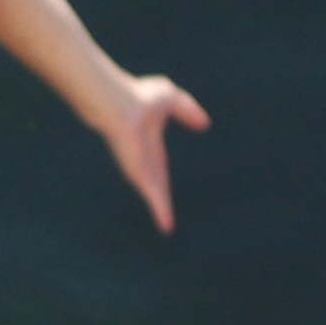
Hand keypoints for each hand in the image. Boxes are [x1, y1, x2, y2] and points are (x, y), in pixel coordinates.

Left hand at [105, 74, 208, 231]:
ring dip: (161, 209)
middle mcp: (143, 159)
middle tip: (165, 219)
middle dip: (160, 199)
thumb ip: (187, 109)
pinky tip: (166, 225)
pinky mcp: (139, 174)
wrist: (120, 105)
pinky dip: (161, 209)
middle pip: (155, 184)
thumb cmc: (139, 97)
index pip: (157, 166)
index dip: (160, 178)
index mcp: (148, 144)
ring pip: (154, 193)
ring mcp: (139, 168)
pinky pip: (153, 195)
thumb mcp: (171, 98)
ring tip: (167, 227)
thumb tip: (204, 124)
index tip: (160, 191)